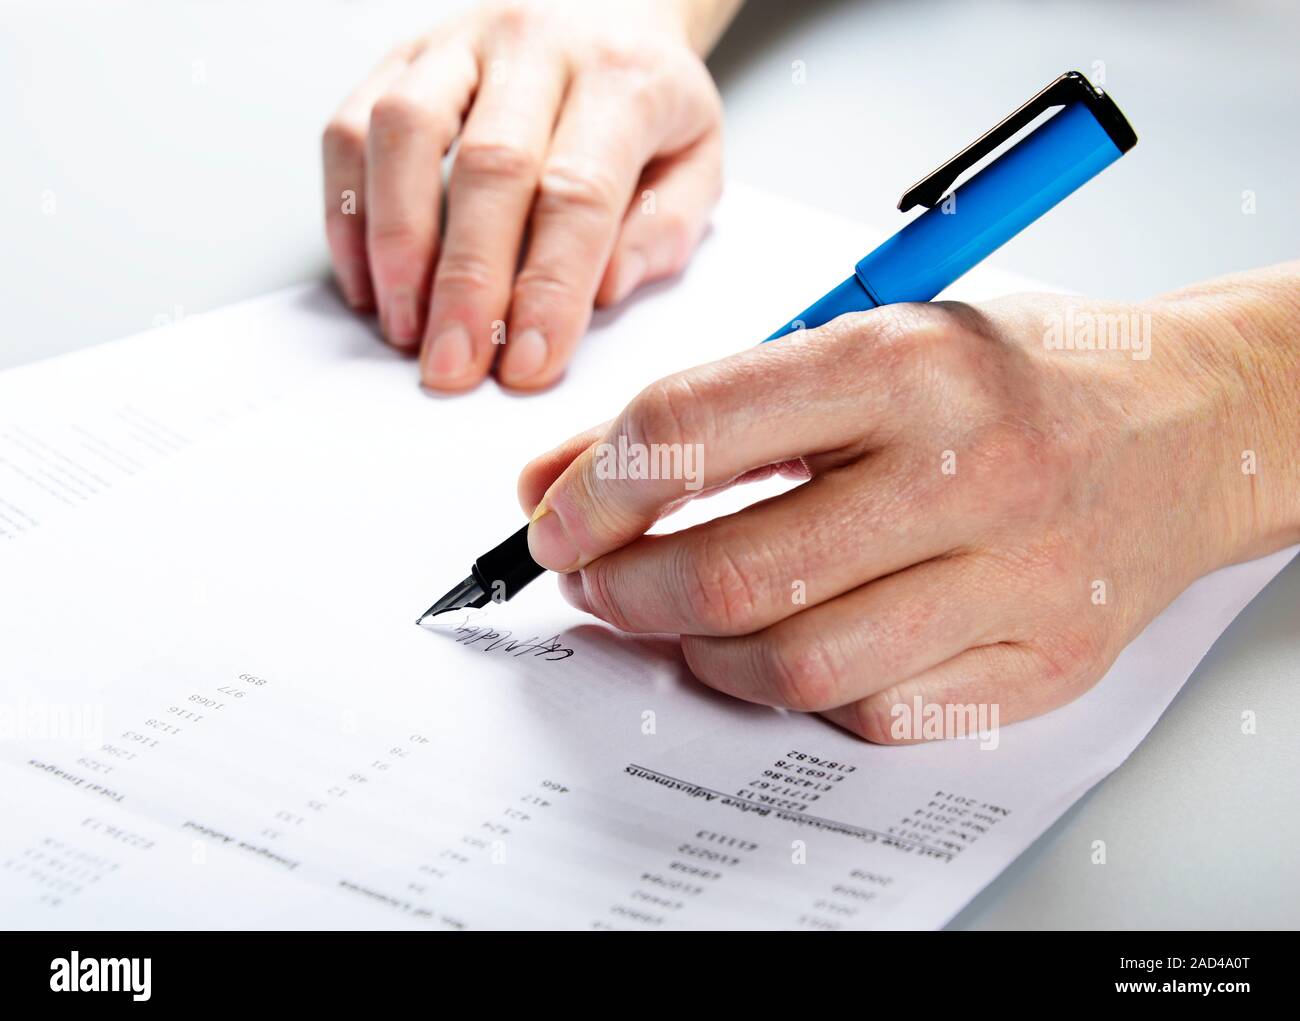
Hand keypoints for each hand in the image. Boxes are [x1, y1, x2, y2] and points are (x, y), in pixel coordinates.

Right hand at [322, 0, 732, 391]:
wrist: (610, 7)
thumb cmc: (647, 104)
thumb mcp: (698, 163)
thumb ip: (663, 231)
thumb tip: (603, 290)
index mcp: (623, 79)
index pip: (579, 193)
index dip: (549, 287)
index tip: (527, 361)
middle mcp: (535, 46)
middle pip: (488, 168)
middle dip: (466, 283)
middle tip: (453, 365)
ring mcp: (458, 43)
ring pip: (401, 131)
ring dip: (395, 245)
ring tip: (405, 327)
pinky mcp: (401, 57)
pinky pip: (350, 127)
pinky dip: (347, 211)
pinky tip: (367, 279)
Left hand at [517, 269, 1299, 740]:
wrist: (1174, 423)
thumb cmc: (1005, 377)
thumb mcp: (860, 346)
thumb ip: (708, 411)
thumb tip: (559, 481)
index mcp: (905, 363)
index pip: (696, 428)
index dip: (594, 488)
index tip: (554, 520)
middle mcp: (965, 469)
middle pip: (736, 567)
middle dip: (625, 588)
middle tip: (596, 582)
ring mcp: (1012, 577)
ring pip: (798, 664)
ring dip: (698, 652)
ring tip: (675, 620)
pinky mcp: (1038, 661)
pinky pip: (875, 711)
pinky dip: (799, 692)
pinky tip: (784, 648)